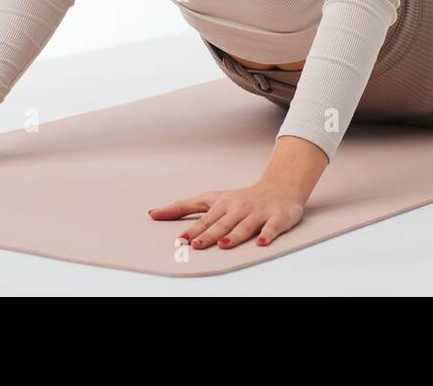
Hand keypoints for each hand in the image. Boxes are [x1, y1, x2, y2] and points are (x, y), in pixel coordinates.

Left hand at [149, 181, 305, 248]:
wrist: (280, 187)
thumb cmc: (241, 197)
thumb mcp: (212, 198)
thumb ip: (184, 207)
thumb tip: (152, 213)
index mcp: (223, 204)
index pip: (206, 219)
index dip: (193, 229)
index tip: (180, 240)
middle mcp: (239, 207)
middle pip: (223, 223)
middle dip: (209, 234)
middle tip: (196, 245)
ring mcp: (258, 212)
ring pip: (245, 225)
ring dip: (235, 235)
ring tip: (223, 243)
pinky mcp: (277, 217)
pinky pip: (272, 227)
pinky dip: (267, 235)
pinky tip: (261, 242)